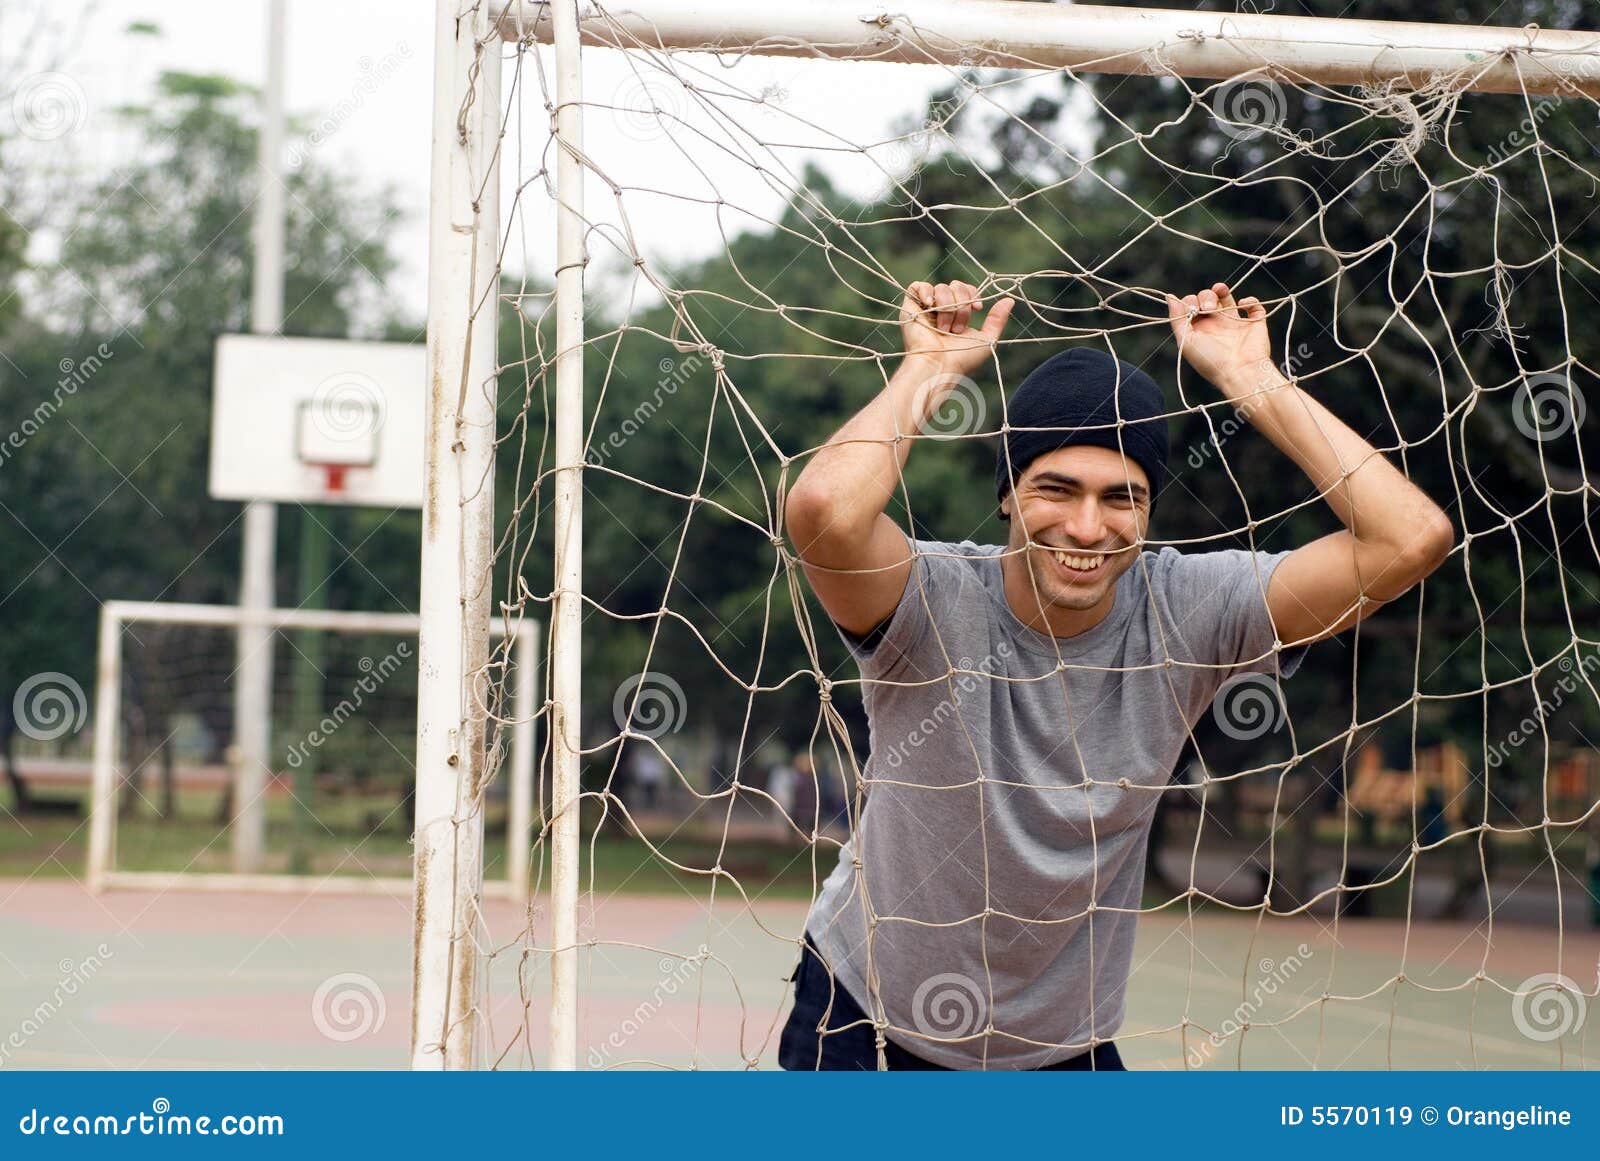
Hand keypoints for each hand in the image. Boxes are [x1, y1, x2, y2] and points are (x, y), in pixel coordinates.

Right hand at [900, 280, 1013, 378]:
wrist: (938, 366)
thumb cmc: (961, 359)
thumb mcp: (986, 339)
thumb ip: (997, 320)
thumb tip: (1009, 299)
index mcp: (956, 315)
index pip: (965, 290)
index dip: (972, 293)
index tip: (977, 308)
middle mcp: (940, 310)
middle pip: (955, 285)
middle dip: (961, 304)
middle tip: (957, 328)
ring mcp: (924, 309)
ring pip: (941, 287)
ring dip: (947, 307)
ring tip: (944, 329)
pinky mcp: (910, 308)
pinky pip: (917, 286)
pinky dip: (926, 291)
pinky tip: (930, 304)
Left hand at [1166, 282, 1275, 398]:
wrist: (1239, 372)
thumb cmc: (1210, 360)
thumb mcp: (1186, 341)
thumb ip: (1176, 319)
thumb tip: (1169, 297)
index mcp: (1199, 329)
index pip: (1191, 305)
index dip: (1190, 302)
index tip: (1193, 309)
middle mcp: (1215, 324)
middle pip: (1207, 298)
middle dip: (1205, 297)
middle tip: (1208, 309)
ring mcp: (1235, 323)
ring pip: (1227, 297)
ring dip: (1222, 289)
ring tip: (1220, 290)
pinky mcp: (1254, 323)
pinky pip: (1253, 306)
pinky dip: (1250, 300)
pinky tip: (1242, 305)